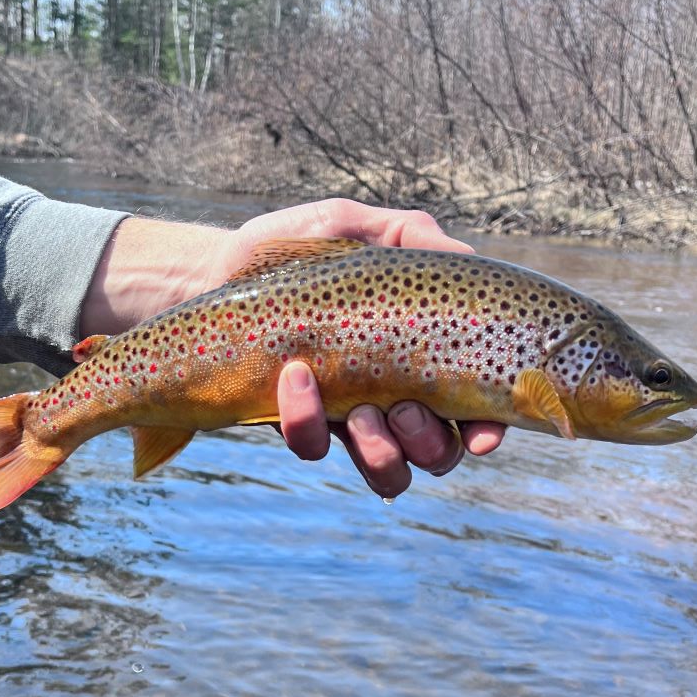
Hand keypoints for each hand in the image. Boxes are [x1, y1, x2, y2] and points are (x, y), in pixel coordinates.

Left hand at [80, 198, 505, 495]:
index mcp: (419, 353)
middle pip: (437, 452)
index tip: (483, 436)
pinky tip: (297, 376)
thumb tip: (467, 259)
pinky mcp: (297, 423)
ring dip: (382, 450)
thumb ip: (412, 234)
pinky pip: (314, 447)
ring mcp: (345, 416)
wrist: (210, 271)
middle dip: (429, 441)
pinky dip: (309, 419)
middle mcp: (391, 394)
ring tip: (361, 409)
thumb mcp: (354, 226)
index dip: (487, 429)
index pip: (471, 405)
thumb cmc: (290, 248)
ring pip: (388, 470)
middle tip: (406, 408)